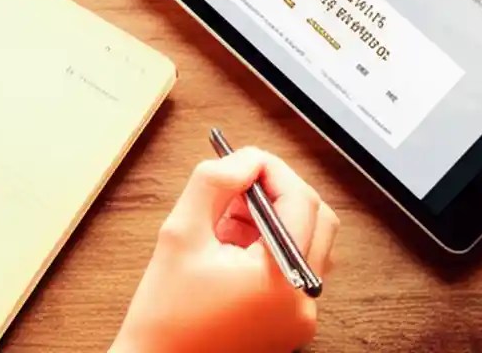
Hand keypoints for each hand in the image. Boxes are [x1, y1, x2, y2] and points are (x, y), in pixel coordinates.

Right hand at [111, 148, 339, 352]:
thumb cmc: (164, 311)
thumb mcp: (180, 233)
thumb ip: (214, 183)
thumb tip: (245, 158)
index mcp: (280, 279)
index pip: (300, 201)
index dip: (272, 169)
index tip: (242, 160)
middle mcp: (302, 300)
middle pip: (317, 218)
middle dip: (278, 192)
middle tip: (237, 189)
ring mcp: (301, 316)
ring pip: (309, 240)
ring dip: (275, 218)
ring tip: (226, 224)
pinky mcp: (292, 323)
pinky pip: (297, 268)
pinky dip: (272, 246)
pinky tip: (231, 250)